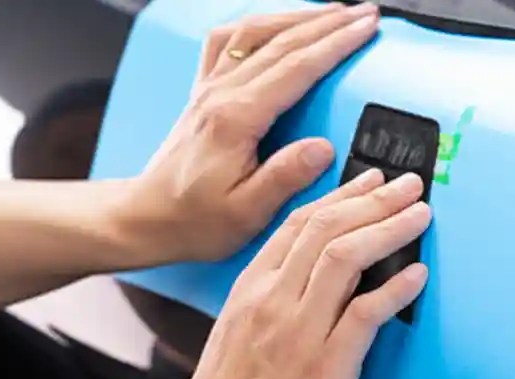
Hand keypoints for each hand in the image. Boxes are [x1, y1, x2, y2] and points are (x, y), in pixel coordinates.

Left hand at [116, 3, 380, 265]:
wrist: (149, 218)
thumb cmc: (195, 220)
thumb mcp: (247, 213)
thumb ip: (285, 178)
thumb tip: (323, 148)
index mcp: (236, 120)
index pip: (296, 68)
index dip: (335, 44)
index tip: (365, 29)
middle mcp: (220, 95)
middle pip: (281, 41)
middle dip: (329, 23)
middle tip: (365, 13)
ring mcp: (209, 89)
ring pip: (254, 33)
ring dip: (296, 17)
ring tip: (333, 13)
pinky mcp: (204, 93)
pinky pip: (228, 42)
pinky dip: (256, 25)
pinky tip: (275, 25)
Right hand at [165, 168, 430, 378]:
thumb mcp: (239, 324)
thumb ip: (273, 293)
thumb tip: (319, 270)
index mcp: (254, 285)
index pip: (300, 223)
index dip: (342, 196)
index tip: (372, 180)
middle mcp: (275, 297)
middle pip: (328, 229)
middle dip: (375, 200)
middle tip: (411, 184)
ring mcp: (300, 329)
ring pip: (346, 258)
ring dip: (389, 229)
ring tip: (420, 214)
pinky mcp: (324, 364)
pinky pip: (364, 314)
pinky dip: (395, 289)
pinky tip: (417, 274)